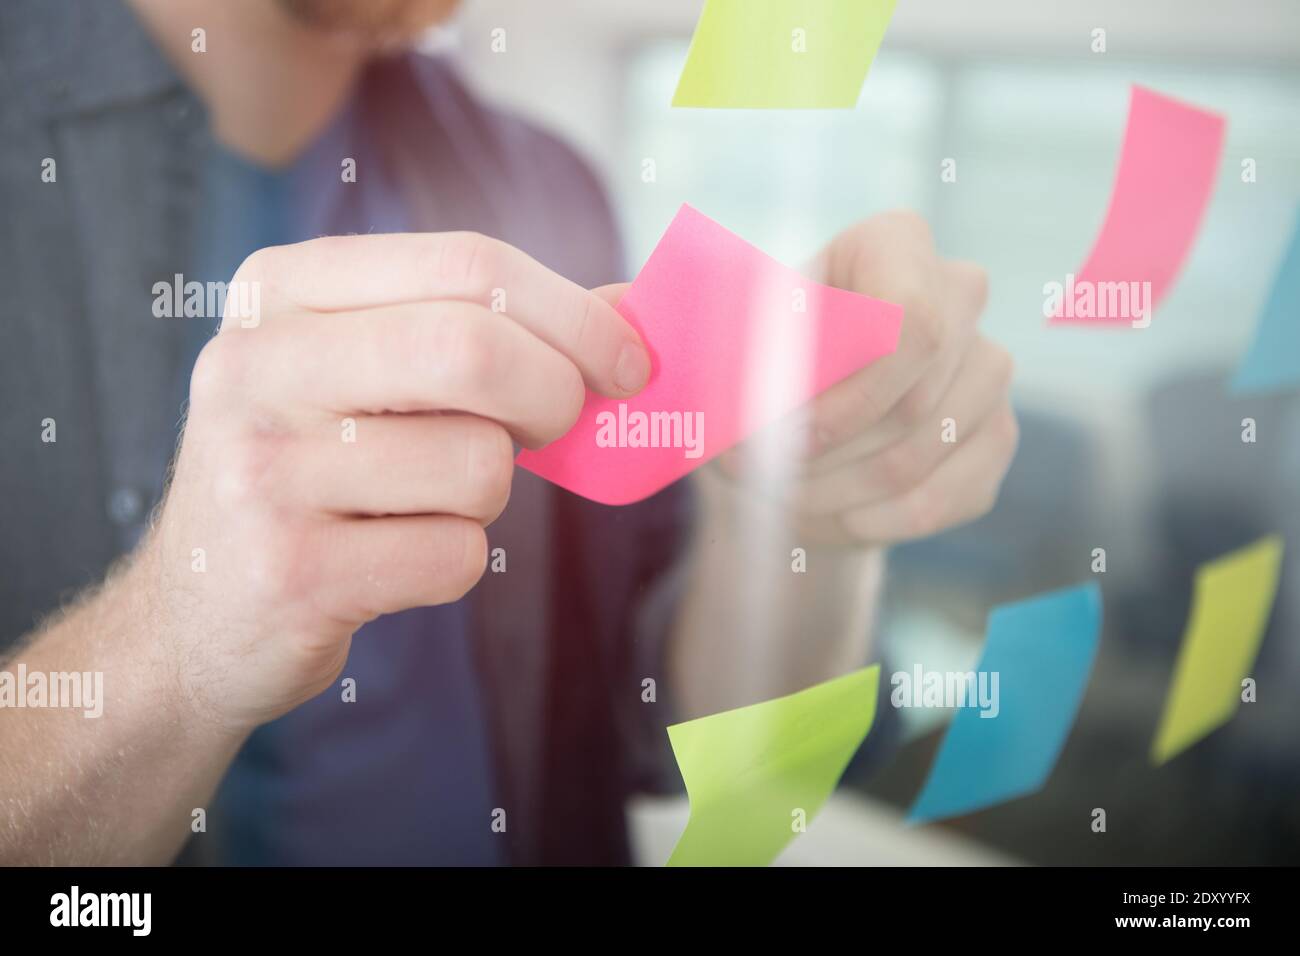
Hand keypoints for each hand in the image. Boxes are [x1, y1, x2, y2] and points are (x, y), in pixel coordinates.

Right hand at [141, 233, 649, 731]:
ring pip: (478, 465)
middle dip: (554, 394)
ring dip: (488, 494)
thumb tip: (627, 313)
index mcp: (280, 290)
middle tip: (554, 425)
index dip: (576, 314)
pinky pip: (457, 557)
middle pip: (475, 350)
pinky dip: (454, 562)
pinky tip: (390, 560)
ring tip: (420, 502)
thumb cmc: (316, 467)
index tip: (630, 361)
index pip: (467, 265)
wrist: (198, 607)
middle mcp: (255, 365)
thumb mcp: (364, 368)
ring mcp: (264, 471)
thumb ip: (484, 326)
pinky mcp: (291, 572)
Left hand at [716, 210, 1018, 546]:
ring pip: (917, 458)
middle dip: (817, 454)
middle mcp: (961, 294)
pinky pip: (939, 501)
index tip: (779, 435)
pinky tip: (823, 511)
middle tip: (748, 472)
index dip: (846, 396)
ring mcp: (988, 369)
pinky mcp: (995, 439)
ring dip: (829, 491)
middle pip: (911, 401)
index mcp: (895, 243)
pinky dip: (867, 520)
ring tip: (773, 492)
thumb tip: (670, 355)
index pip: (911, 322)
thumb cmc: (752, 365)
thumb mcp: (722, 341)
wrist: (787, 424)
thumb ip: (710, 340)